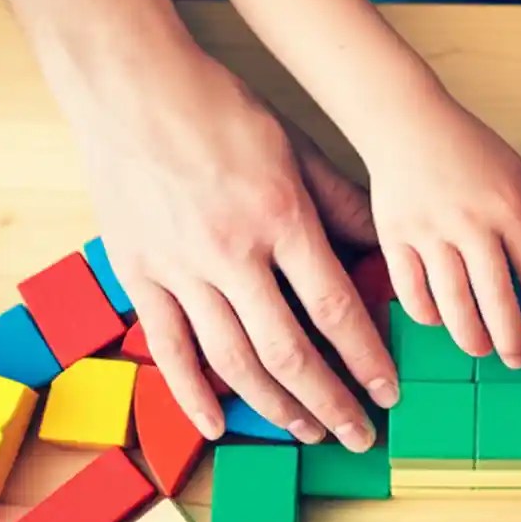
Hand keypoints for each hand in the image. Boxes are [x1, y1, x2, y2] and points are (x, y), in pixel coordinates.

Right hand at [78, 52, 394, 450]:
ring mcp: (180, 269)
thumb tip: (385, 252)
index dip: (366, 359)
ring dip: (275, 406)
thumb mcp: (297, 148)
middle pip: (289, 350)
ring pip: (232, 360)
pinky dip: (190, 393)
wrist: (131, 86)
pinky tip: (217, 426)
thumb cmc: (222, 112)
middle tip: (359, 434)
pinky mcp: (139, 275)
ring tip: (309, 431)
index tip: (389, 392)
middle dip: (330, 401)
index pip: (335, 309)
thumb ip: (341, 205)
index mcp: (281, 220)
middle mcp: (231, 254)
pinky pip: (167, 348)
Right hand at [366, 96, 520, 365]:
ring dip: (471, 336)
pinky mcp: (394, 238)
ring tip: (483, 350)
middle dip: (511, 339)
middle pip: (496, 299)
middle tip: (519, 360)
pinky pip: (411, 290)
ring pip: (453, 303)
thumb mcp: (516, 173)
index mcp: (508, 209)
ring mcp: (429, 234)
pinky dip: (426, 313)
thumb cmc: (467, 147)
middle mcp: (471, 225)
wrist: (406, 122)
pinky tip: (440, 322)